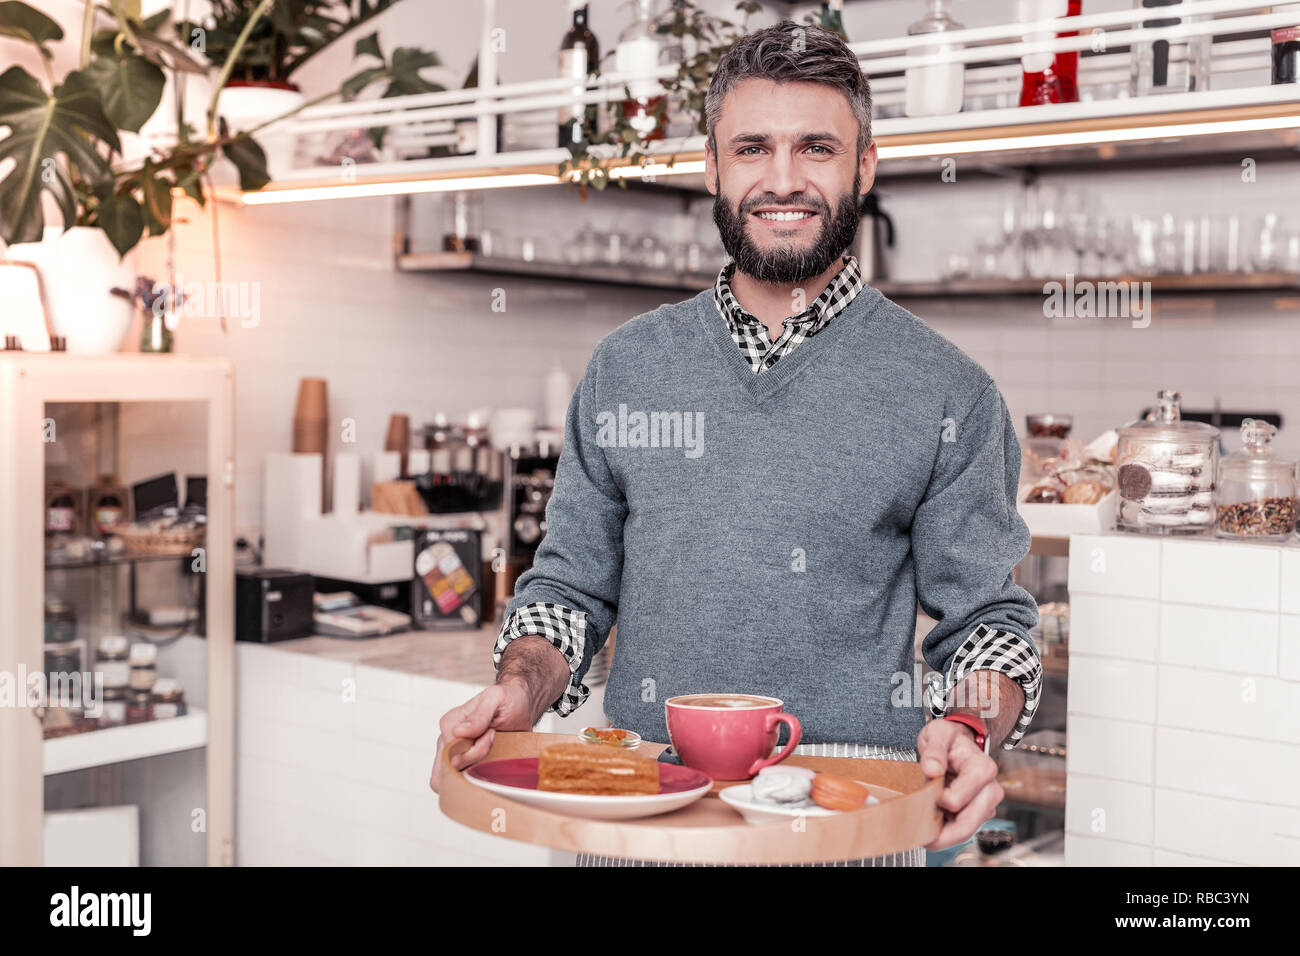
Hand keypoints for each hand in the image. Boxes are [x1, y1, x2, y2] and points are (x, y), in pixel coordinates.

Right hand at [429, 681, 534, 792]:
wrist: (522, 707)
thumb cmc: (508, 699)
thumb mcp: (496, 698)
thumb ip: (479, 715)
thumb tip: (458, 732)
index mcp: (450, 723)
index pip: (451, 750)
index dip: (474, 749)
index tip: (491, 734)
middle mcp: (447, 739)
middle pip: (448, 768)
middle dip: (473, 762)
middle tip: (491, 744)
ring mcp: (455, 753)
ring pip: (454, 778)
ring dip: (476, 769)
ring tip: (492, 750)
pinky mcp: (466, 763)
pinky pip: (463, 780)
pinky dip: (477, 778)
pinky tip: (491, 762)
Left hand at [916, 718, 1003, 850]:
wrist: (957, 743)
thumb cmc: (949, 738)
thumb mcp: (938, 733)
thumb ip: (934, 749)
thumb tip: (931, 769)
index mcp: (982, 769)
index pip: (957, 800)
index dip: (937, 802)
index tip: (925, 794)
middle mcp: (990, 790)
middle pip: (966, 824)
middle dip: (941, 833)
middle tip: (917, 833)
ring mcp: (986, 804)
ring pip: (965, 832)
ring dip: (943, 836)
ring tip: (922, 830)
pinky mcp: (979, 813)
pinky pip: (962, 831)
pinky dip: (946, 833)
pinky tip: (932, 826)